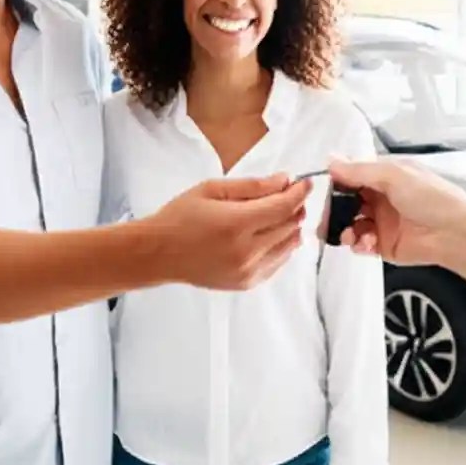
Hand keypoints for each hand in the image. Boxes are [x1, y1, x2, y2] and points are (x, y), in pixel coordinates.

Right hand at [137, 174, 311, 289]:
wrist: (159, 254)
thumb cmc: (180, 217)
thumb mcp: (213, 190)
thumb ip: (252, 186)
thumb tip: (284, 181)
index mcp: (236, 224)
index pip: (283, 207)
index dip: (299, 192)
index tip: (305, 182)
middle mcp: (246, 251)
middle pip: (290, 226)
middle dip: (294, 207)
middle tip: (288, 193)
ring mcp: (248, 271)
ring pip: (289, 246)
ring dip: (290, 227)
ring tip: (278, 213)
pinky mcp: (246, 283)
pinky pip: (278, 263)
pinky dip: (281, 247)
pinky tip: (269, 235)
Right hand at [326, 158, 465, 288]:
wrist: (456, 234)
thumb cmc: (434, 199)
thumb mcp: (394, 175)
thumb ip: (360, 170)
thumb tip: (331, 160)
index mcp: (385, 176)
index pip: (351, 176)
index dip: (336, 183)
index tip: (324, 190)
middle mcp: (382, 198)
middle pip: (346, 202)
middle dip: (334, 210)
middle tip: (328, 217)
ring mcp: (382, 222)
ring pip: (349, 224)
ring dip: (344, 229)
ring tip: (350, 234)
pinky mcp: (384, 245)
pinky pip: (360, 244)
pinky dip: (357, 244)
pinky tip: (365, 243)